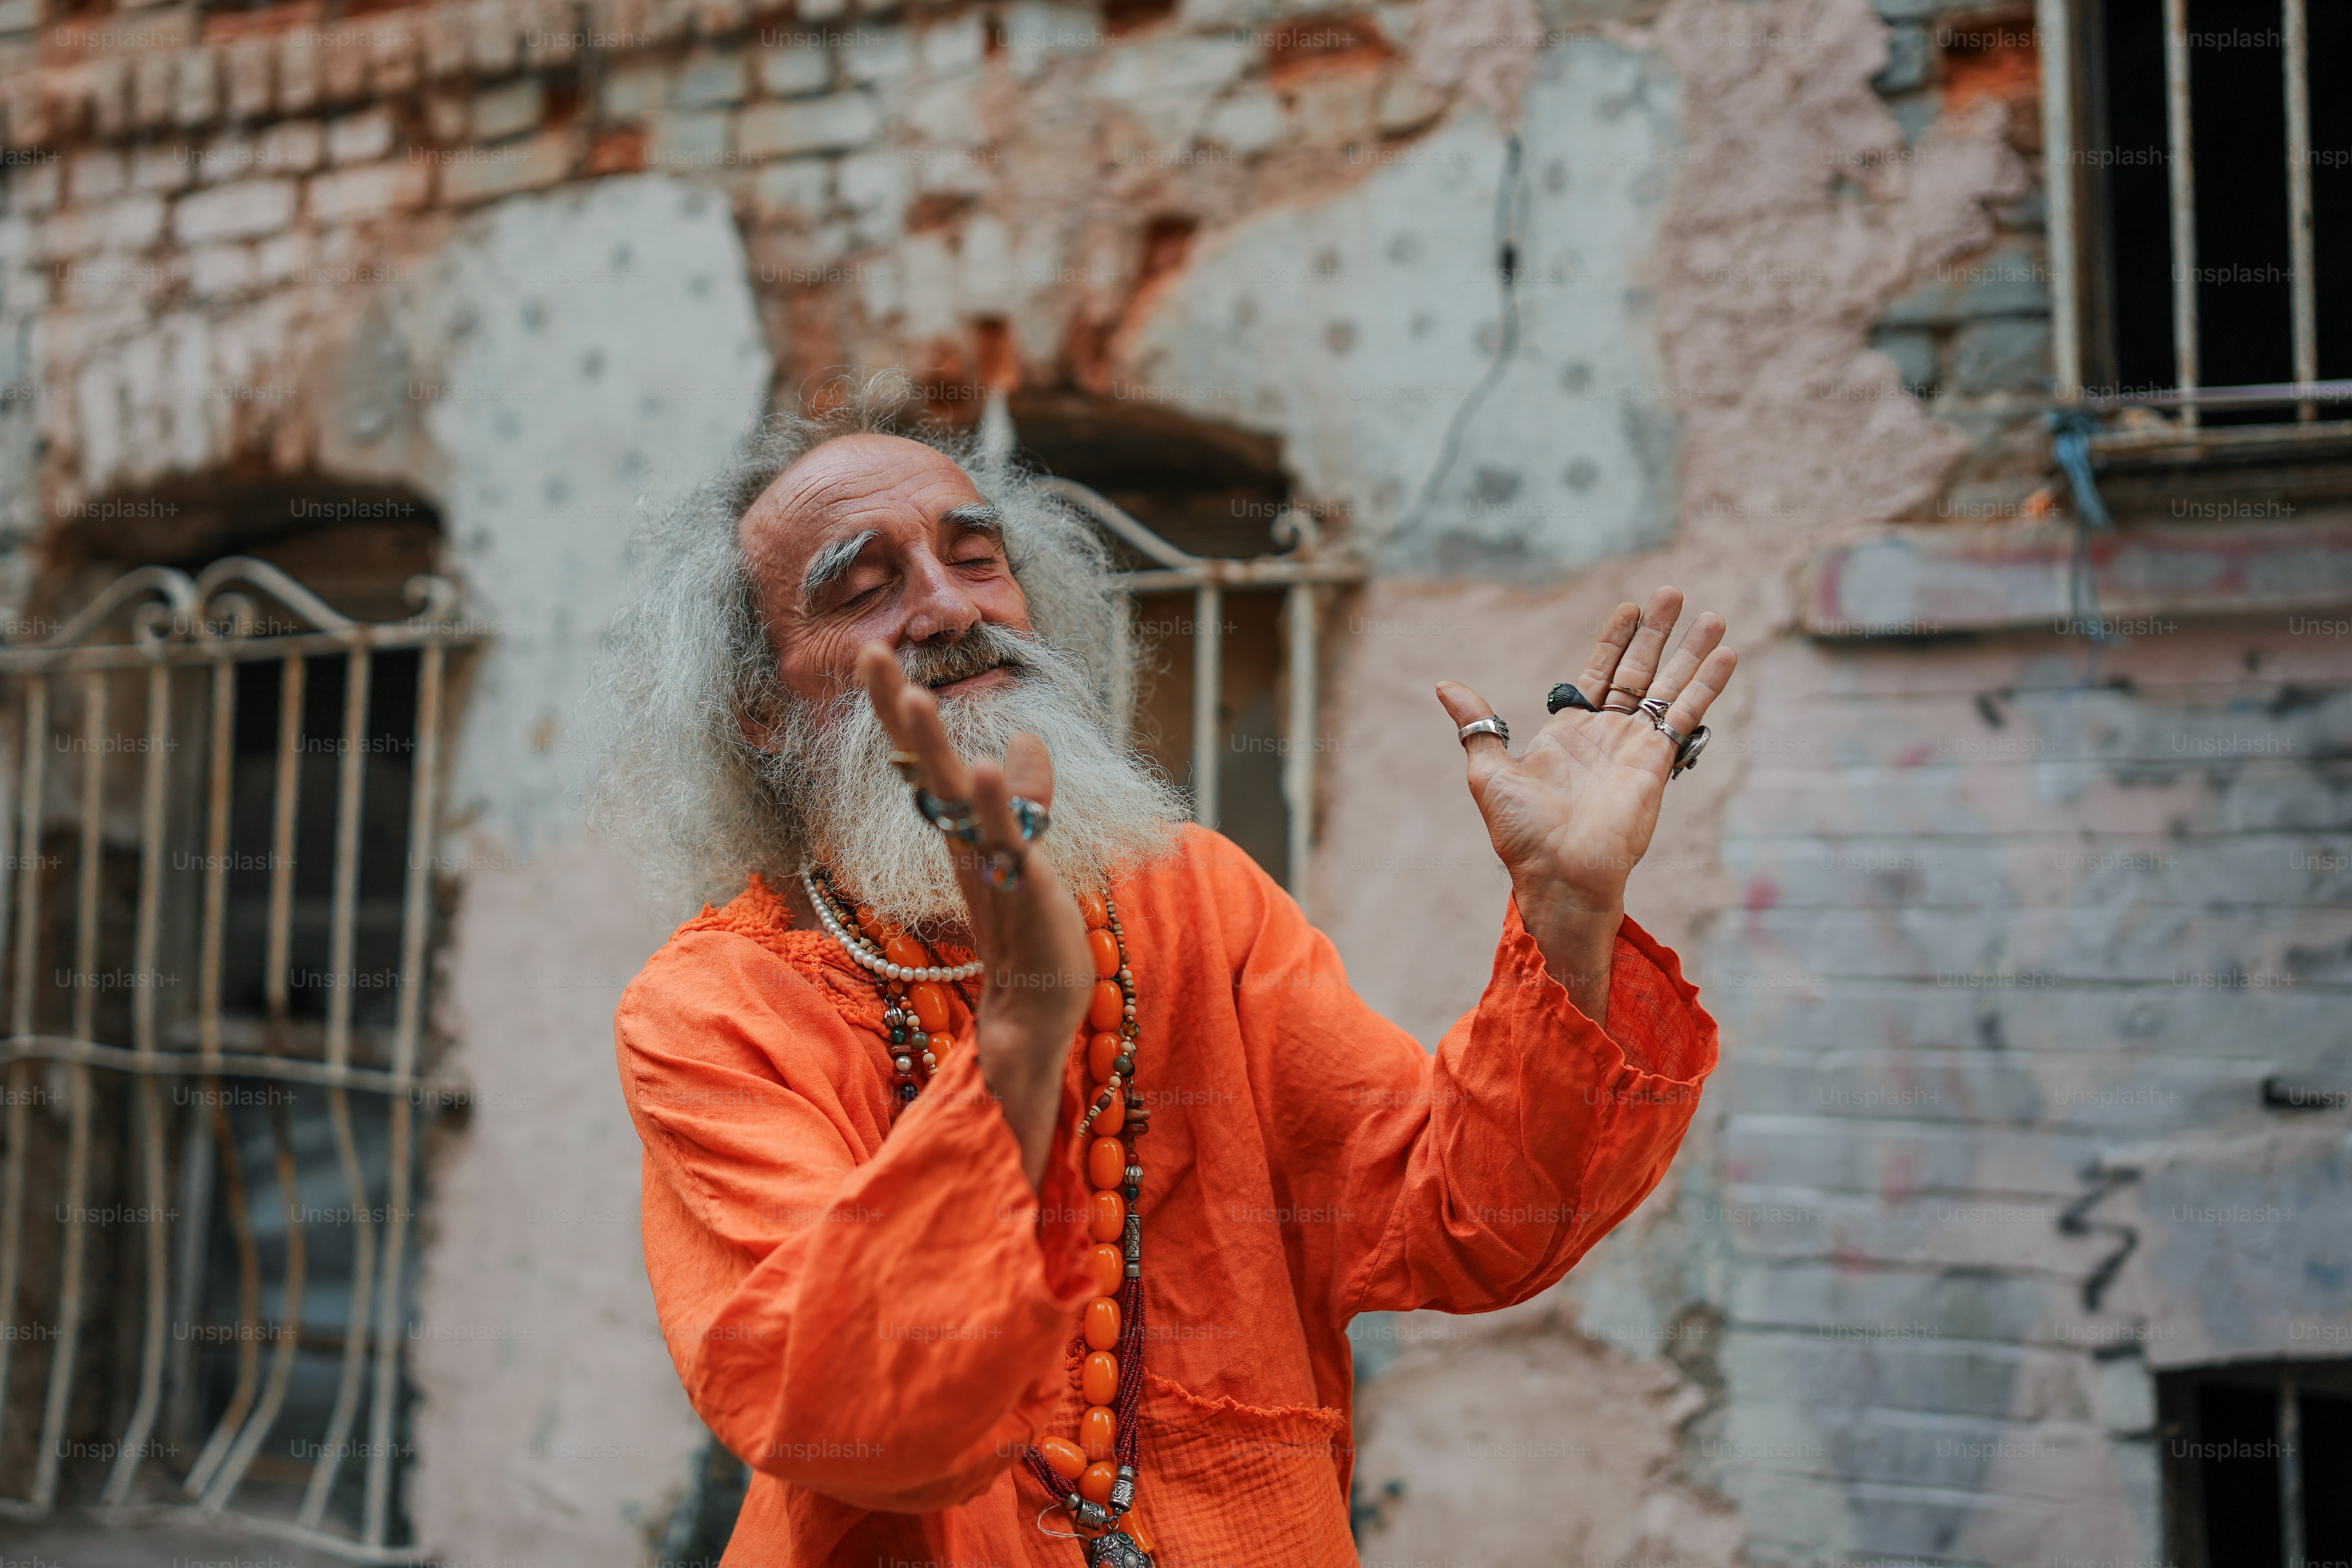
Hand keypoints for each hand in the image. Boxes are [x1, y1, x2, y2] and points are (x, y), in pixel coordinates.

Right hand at [857, 644, 1091, 1187]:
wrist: (1039, 1009)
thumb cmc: (1030, 929)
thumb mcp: (1027, 849)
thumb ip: (1027, 798)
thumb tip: (1026, 739)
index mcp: (963, 830)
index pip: (926, 762)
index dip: (902, 711)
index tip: (875, 655)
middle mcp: (966, 844)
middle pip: (925, 770)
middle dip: (901, 712)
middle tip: (870, 655)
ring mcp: (991, 867)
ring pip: (957, 803)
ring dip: (937, 752)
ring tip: (921, 700)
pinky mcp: (1024, 892)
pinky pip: (1007, 845)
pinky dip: (996, 808)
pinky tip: (984, 768)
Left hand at [1435, 587, 1737, 1027]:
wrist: (1558, 871)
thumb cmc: (1522, 831)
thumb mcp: (1488, 770)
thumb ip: (1476, 724)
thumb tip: (1444, 684)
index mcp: (1569, 733)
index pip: (1598, 674)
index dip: (1614, 641)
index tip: (1628, 608)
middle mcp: (1607, 735)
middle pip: (1638, 670)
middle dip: (1656, 632)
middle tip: (1673, 593)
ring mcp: (1635, 746)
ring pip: (1669, 686)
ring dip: (1691, 651)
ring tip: (1712, 615)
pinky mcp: (1657, 760)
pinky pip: (1686, 713)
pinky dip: (1707, 684)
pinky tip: (1727, 655)